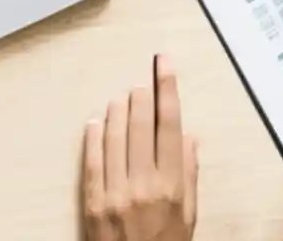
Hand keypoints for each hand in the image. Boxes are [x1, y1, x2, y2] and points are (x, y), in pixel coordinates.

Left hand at [81, 55, 198, 240]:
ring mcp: (116, 192)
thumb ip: (189, 175)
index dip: (167, 89)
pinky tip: (95, 121)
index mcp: (173, 185)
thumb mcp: (190, 218)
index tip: (163, 64)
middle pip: (140, 123)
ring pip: (114, 135)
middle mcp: (145, 183)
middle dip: (142, 94)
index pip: (170, 125)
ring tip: (122, 95)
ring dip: (117, 109)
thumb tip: (189, 137)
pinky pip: (91, 160)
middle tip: (143, 77)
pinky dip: (93, 136)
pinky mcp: (92, 202)